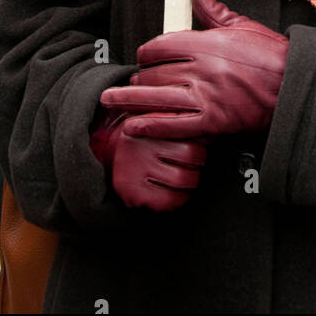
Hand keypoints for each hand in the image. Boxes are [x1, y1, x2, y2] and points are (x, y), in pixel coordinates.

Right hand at [89, 109, 206, 211]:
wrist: (105, 159)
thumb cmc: (142, 139)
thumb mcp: (156, 118)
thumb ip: (178, 116)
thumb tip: (211, 125)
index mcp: (148, 119)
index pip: (190, 129)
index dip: (200, 141)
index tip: (198, 145)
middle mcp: (140, 140)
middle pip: (192, 154)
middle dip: (197, 162)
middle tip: (189, 164)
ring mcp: (135, 165)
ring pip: (185, 178)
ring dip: (189, 182)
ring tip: (181, 177)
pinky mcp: (132, 190)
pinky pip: (170, 199)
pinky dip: (178, 200)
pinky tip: (173, 193)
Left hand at [100, 0, 288, 140]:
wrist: (294, 85)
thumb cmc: (271, 54)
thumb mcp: (240, 24)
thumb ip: (210, 7)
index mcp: (207, 42)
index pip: (163, 44)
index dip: (147, 51)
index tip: (142, 55)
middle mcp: (202, 68)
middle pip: (156, 72)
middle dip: (138, 77)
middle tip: (127, 81)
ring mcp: (206, 96)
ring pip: (158, 97)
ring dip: (130, 99)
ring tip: (112, 100)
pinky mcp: (213, 121)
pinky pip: (174, 125)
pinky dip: (150, 126)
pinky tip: (133, 126)